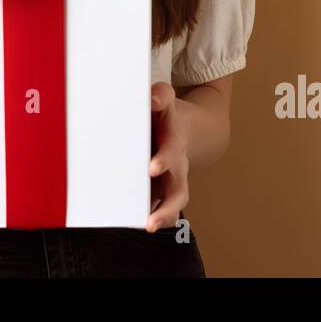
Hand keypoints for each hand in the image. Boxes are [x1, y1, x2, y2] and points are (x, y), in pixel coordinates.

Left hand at [146, 82, 190, 232]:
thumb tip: (152, 100)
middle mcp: (178, 164)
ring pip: (175, 203)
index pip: (172, 147)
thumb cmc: (163, 113)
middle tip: (152, 215)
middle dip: (168, 201)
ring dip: (164, 215)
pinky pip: (166, 209)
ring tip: (150, 225)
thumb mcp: (164, 98)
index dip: (164, 158)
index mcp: (175, 139)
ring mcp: (173, 181)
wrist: (181, 127)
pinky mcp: (163, 191)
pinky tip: (139, 223)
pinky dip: (157, 218)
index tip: (152, 168)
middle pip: (179, 187)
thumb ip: (159, 96)